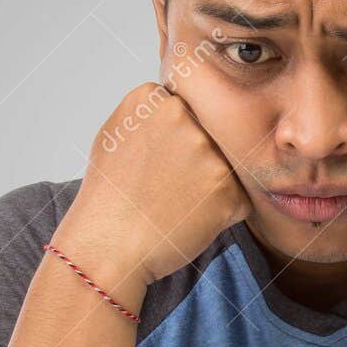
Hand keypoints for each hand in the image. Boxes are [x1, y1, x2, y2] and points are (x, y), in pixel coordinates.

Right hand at [55, 82, 251, 292]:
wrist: (107, 247)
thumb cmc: (108, 198)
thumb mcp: (115, 134)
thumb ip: (151, 113)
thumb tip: (180, 105)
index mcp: (154, 99)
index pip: (187, 109)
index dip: (175, 140)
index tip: (157, 160)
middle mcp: (184, 118)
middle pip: (210, 135)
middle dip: (197, 159)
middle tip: (167, 186)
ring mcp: (209, 153)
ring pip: (226, 165)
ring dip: (210, 185)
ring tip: (176, 204)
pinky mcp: (228, 190)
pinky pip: (239, 197)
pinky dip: (222, 211)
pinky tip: (190, 219)